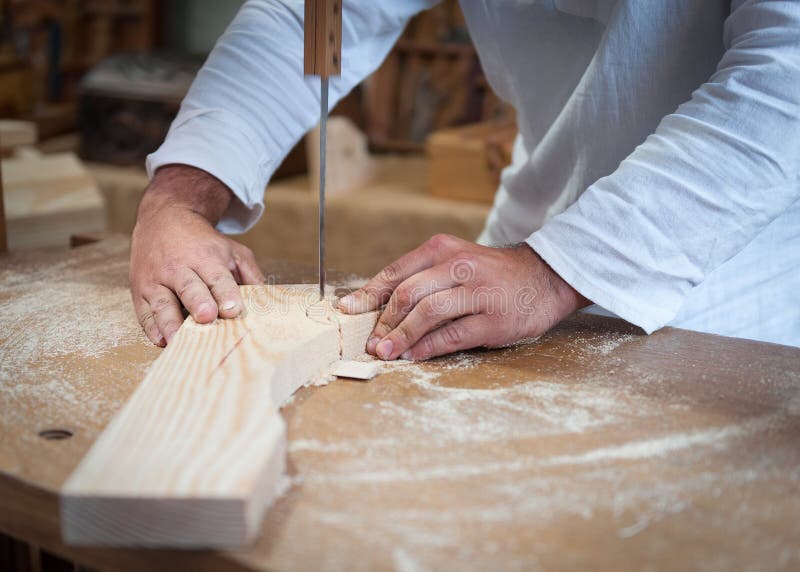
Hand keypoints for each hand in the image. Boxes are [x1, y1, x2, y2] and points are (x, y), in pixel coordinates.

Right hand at [130, 165, 264, 345]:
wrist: (164, 219)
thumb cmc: (204, 244)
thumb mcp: (233, 251)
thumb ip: (251, 275)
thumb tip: (268, 302)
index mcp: (205, 258)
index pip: (217, 278)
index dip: (226, 293)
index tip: (233, 310)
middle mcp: (179, 268)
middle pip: (190, 288)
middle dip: (199, 303)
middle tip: (207, 317)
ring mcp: (157, 280)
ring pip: (163, 303)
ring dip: (170, 322)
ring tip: (178, 340)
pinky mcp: (140, 291)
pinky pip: (144, 312)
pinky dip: (151, 327)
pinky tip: (160, 340)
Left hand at [336, 234, 588, 360]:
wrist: (543, 278)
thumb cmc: (490, 274)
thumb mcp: (455, 262)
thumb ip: (422, 278)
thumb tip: (377, 306)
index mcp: (443, 249)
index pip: (396, 272)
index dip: (368, 294)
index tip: (348, 311)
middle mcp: (459, 266)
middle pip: (407, 293)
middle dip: (382, 322)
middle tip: (369, 342)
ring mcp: (478, 292)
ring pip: (427, 314)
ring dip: (400, 336)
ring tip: (384, 353)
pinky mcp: (493, 320)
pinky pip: (452, 336)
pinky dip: (427, 348)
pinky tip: (413, 356)